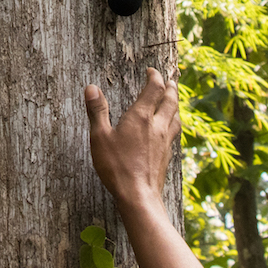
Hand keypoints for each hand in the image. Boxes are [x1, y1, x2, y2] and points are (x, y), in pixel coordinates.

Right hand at [84, 68, 181, 210]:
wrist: (138, 196)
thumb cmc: (117, 167)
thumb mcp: (100, 137)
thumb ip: (97, 111)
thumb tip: (91, 88)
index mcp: (141, 117)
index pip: (154, 89)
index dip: (155, 77)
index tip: (152, 71)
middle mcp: (157, 126)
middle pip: (171, 100)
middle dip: (171, 87)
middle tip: (170, 80)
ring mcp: (165, 141)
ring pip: (176, 116)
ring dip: (176, 104)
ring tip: (174, 100)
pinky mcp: (167, 155)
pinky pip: (175, 132)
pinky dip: (174, 122)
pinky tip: (169, 128)